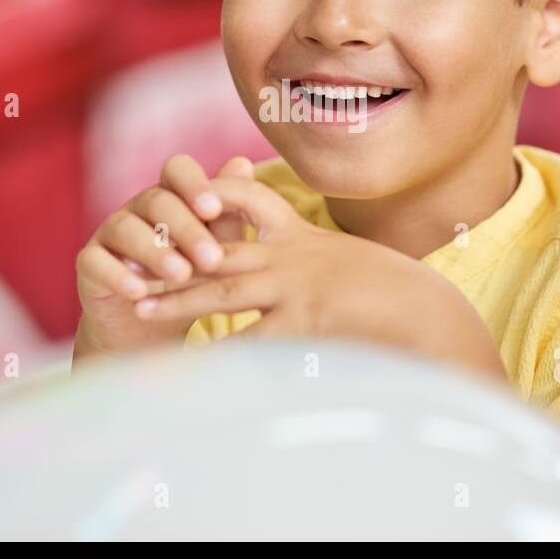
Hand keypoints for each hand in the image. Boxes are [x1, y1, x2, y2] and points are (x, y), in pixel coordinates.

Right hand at [73, 154, 254, 359]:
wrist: (152, 330)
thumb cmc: (191, 280)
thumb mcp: (215, 253)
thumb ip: (227, 215)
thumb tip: (242, 163)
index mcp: (171, 196)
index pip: (177, 169)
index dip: (194, 184)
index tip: (215, 209)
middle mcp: (137, 208)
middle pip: (157, 201)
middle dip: (187, 229)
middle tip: (212, 259)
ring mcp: (109, 233)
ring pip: (126, 228)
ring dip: (155, 251)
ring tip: (181, 275)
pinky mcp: (89, 264)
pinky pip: (96, 261)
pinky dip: (118, 275)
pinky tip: (139, 292)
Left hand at [132, 177, 507, 382]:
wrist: (426, 312)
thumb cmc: (397, 292)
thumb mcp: (354, 261)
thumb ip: (322, 260)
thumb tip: (310, 272)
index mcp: (303, 236)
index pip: (250, 197)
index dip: (215, 194)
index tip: (183, 198)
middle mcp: (291, 256)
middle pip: (219, 249)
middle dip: (174, 255)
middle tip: (133, 261)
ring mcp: (293, 288)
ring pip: (222, 290)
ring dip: (178, 300)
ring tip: (141, 309)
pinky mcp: (300, 322)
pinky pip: (246, 342)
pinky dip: (216, 354)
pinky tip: (189, 363)